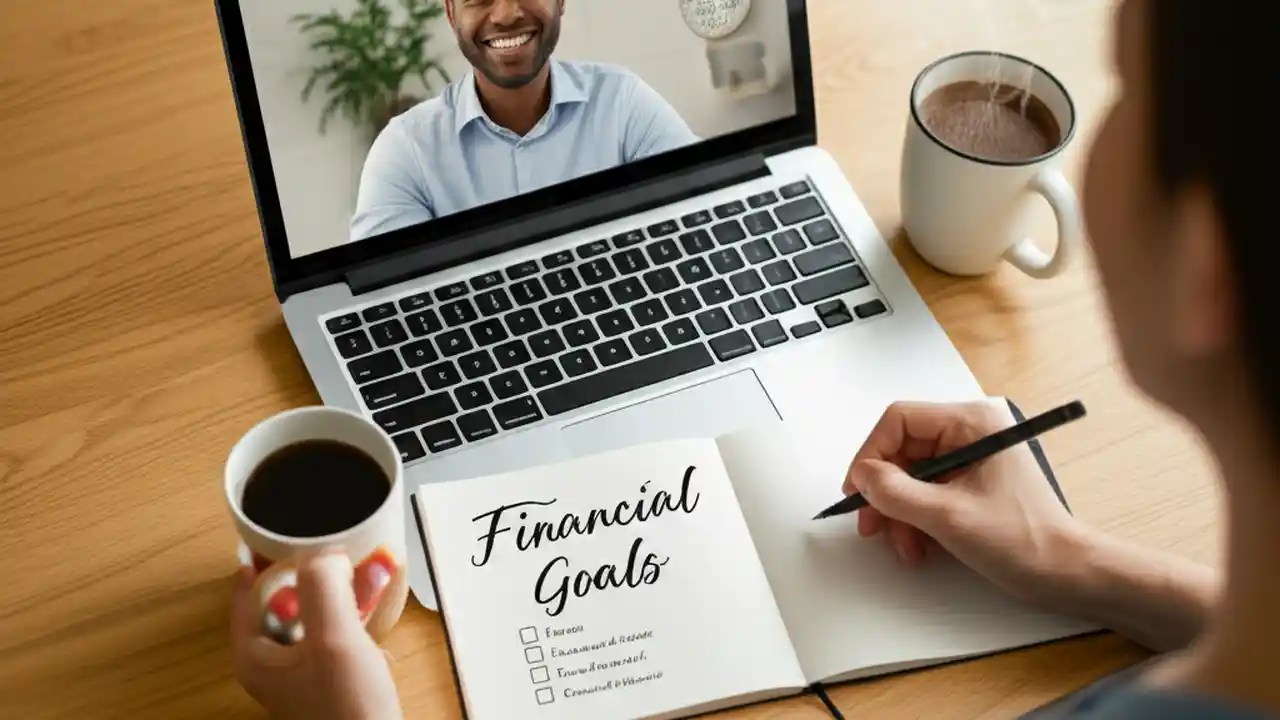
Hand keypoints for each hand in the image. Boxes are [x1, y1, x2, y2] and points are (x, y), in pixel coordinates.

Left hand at [231, 552, 402, 719]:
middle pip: (286, 599)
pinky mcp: (334, 677)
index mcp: (256, 654)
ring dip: (340, 587)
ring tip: (367, 562)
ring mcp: (305, 671)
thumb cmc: (347, 710)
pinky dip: (354, 610)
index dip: (266, 559)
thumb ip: (323, 588)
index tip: (283, 531)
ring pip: (317, 612)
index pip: (248, 592)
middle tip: (335, 543)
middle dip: (314, 570)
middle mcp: (275, 662)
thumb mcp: (334, 639)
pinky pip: (338, 631)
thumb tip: (321, 548)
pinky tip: (375, 596)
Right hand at [844, 399, 1091, 605]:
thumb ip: (897, 492)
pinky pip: (927, 492)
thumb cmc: (1024, 540)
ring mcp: (971, 458)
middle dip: (885, 492)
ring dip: (899, 513)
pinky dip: (916, 519)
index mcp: (972, 422)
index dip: (871, 454)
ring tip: (905, 546)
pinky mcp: (971, 483)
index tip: (858, 489)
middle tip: (872, 525)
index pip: (900, 420)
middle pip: (902, 450)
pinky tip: (920, 546)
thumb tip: (862, 476)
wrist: (1067, 574)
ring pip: (910, 475)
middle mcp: (970, 432)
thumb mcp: (948, 516)